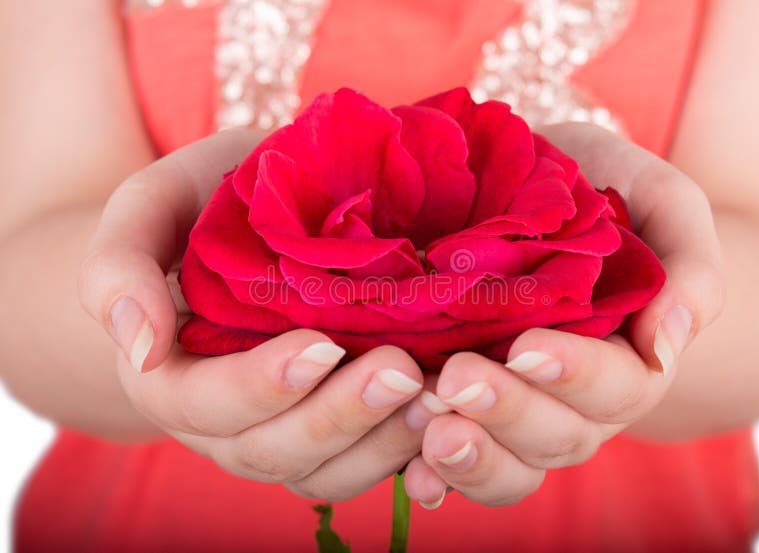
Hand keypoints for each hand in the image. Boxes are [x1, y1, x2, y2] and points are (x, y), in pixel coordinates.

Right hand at [78, 130, 426, 499]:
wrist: (253, 213)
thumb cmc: (204, 203)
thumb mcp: (154, 206)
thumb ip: (119, 263)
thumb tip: (134, 341)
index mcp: (171, 373)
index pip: (203, 403)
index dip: (259, 387)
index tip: (320, 345)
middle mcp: (225, 419)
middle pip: (272, 450)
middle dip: (338, 417)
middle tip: (402, 370)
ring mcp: (283, 429)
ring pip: (325, 471)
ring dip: (382, 446)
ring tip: (437, 400)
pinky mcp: (336, 428)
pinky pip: (366, 465)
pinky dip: (409, 459)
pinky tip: (450, 430)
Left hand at [403, 122, 724, 507]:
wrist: (534, 180)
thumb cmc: (600, 185)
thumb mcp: (659, 200)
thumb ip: (688, 266)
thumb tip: (668, 343)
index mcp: (629, 356)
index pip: (618, 386)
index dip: (576, 375)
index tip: (527, 347)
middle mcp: (576, 398)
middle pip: (559, 436)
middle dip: (509, 413)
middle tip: (456, 379)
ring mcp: (522, 410)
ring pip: (514, 464)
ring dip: (473, 457)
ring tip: (431, 429)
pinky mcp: (471, 412)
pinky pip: (464, 463)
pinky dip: (440, 476)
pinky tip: (415, 472)